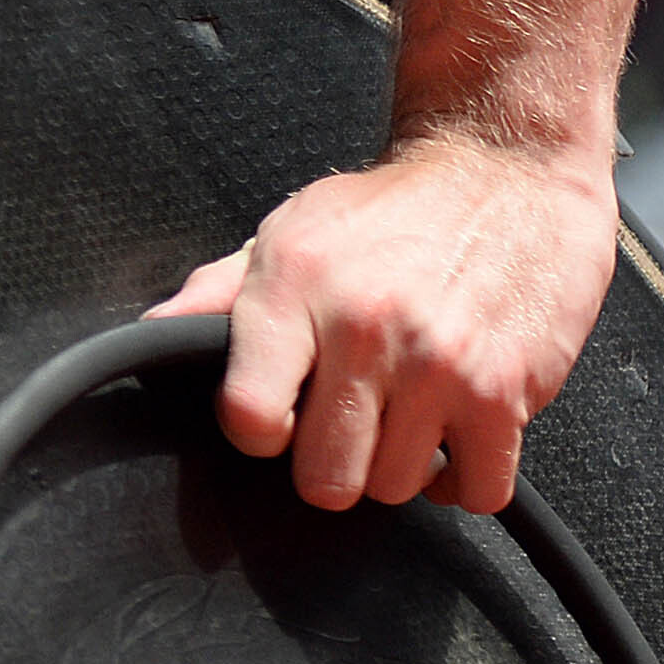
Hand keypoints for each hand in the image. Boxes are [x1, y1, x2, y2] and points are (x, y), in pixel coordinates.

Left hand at [151, 134, 618, 512]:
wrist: (508, 171)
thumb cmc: (395, 210)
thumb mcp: (292, 230)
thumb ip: (219, 291)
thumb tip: (155, 333)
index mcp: (296, 285)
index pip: (248, 413)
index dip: (258, 433)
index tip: (277, 420)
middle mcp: (366, 326)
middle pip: (325, 478)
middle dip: (331, 463)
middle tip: (349, 421)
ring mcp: (440, 363)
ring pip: (395, 488)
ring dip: (400, 464)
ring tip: (406, 409)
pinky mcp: (507, 390)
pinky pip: (474, 492)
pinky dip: (465, 479)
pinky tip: (454, 433)